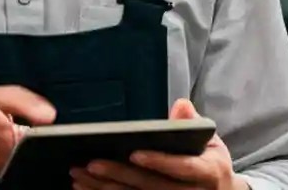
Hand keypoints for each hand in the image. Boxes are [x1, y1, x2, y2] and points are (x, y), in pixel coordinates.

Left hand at [69, 99, 248, 189]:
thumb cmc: (208, 160)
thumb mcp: (209, 140)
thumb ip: (192, 123)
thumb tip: (181, 105)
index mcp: (207, 172)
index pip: (182, 168)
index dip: (158, 162)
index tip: (134, 153)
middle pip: (151, 186)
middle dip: (119, 175)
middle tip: (91, 163)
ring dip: (105, 188)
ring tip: (78, 174)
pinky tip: (84, 188)